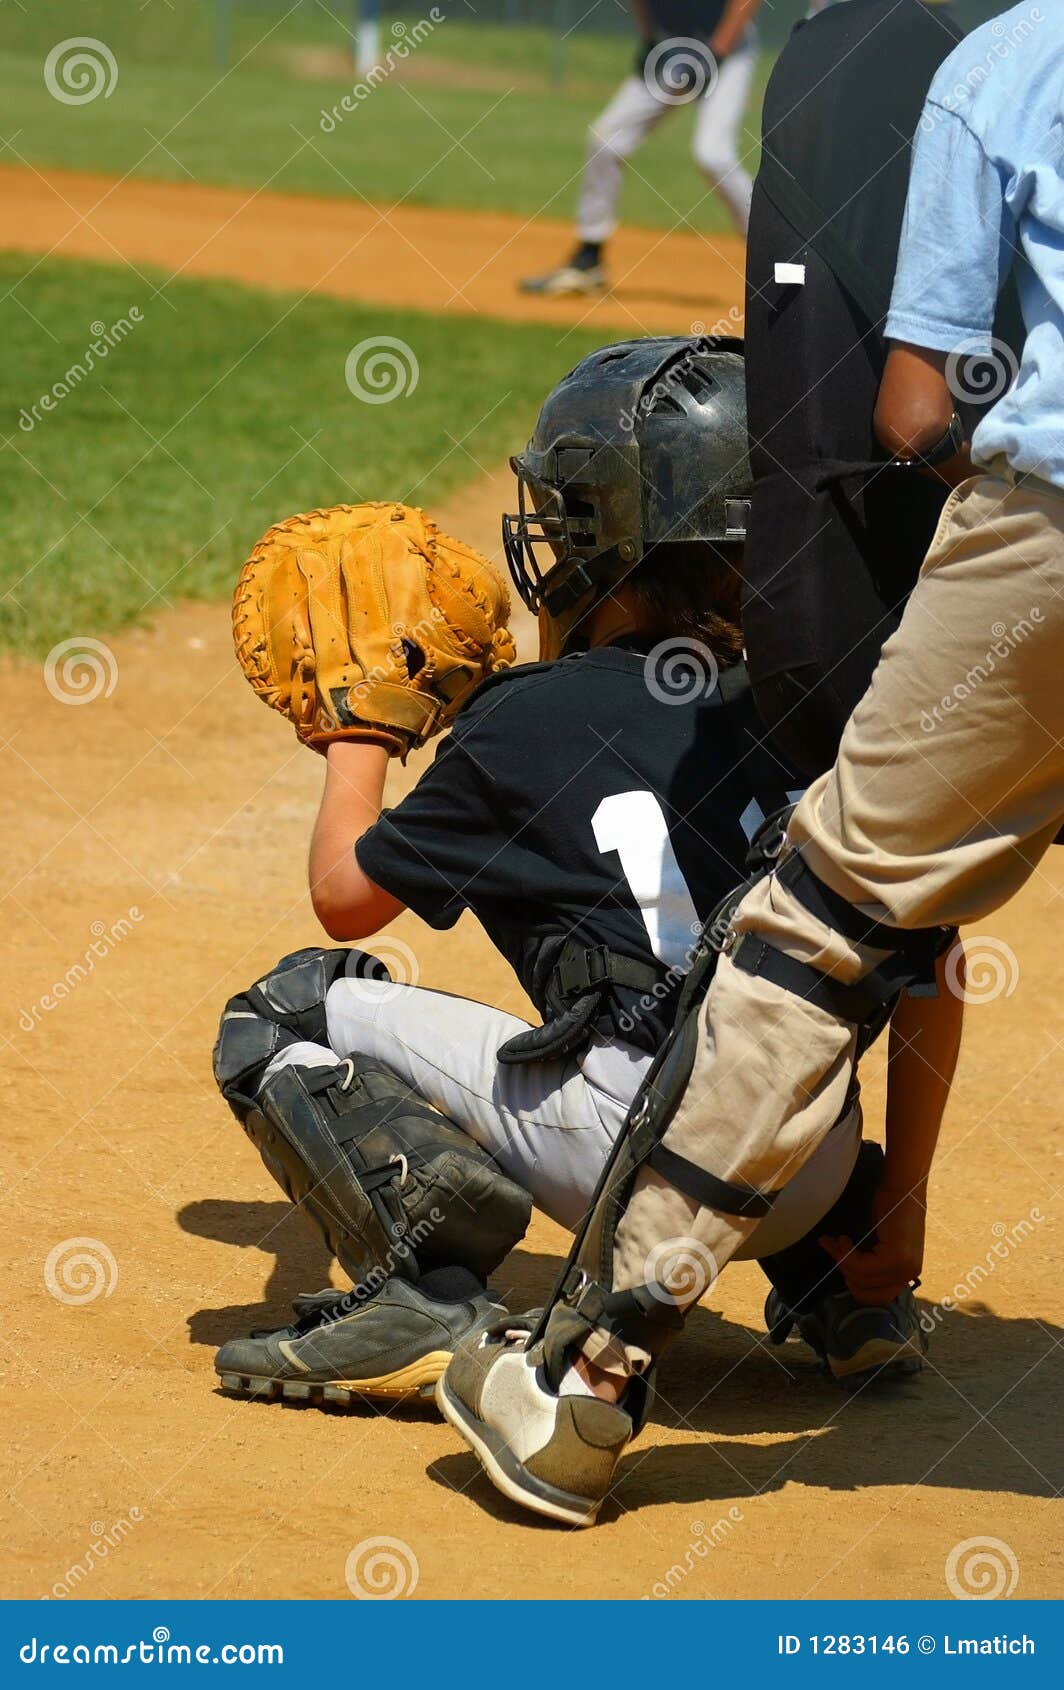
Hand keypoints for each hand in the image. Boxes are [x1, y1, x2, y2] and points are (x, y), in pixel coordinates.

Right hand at [820, 1184, 926, 1305]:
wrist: (900, 1187)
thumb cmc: (887, 1208)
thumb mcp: (876, 1241)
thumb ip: (867, 1260)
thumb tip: (842, 1269)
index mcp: (907, 1273)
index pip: (878, 1297)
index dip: (856, 1285)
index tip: (840, 1265)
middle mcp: (909, 1274)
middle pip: (866, 1291)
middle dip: (844, 1271)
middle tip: (833, 1249)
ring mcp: (904, 1267)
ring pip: (861, 1278)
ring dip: (842, 1259)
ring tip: (837, 1241)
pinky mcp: (896, 1257)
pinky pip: (862, 1266)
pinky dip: (847, 1254)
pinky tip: (844, 1238)